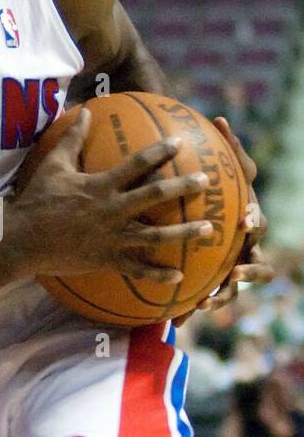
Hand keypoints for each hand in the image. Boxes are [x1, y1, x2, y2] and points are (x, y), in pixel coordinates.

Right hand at [7, 108, 212, 281]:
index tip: (180, 142)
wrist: (22, 239)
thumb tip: (86, 113)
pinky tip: (180, 276)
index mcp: (100, 186)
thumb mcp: (53, 164)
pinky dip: (159, 274)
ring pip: (156, 236)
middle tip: (206, 181)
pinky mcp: (107, 259)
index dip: (159, 151)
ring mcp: (112, 237)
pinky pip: (138, 270)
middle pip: (155, 196)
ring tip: (210, 229)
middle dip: (183, 187)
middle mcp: (112, 210)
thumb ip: (72, 139)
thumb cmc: (36, 199)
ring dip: (185, 233)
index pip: (136, 164)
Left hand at [173, 118, 272, 325]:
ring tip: (204, 303)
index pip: (257, 220)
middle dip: (248, 269)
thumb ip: (224, 146)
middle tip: (234, 271)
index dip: (254, 219)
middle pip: (257, 263)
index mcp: (248, 219)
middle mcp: (247, 247)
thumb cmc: (219, 185)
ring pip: (235, 288)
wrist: (214, 212)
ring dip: (223, 297)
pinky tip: (179, 319)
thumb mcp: (222, 167)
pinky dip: (198, 308)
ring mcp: (235, 266)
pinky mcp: (216, 281)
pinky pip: (210, 298)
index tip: (244, 219)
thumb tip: (220, 118)